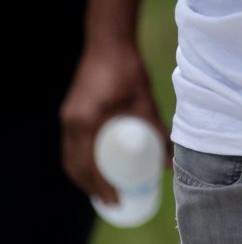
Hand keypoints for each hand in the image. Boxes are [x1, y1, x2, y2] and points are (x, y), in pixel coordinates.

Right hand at [61, 43, 165, 203]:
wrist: (108, 42)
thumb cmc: (128, 69)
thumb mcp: (146, 102)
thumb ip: (157, 130)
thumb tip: (170, 161)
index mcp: (86, 122)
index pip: (89, 165)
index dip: (101, 187)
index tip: (116, 201)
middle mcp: (71, 123)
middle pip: (75, 166)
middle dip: (90, 187)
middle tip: (110, 201)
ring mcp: (68, 117)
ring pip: (70, 157)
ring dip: (83, 176)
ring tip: (102, 190)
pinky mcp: (71, 112)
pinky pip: (71, 145)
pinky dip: (80, 161)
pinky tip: (94, 167)